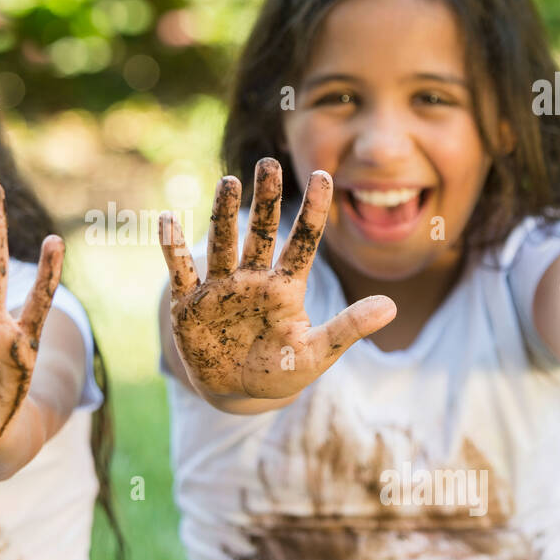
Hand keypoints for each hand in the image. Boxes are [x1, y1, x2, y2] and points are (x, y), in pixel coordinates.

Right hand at [159, 157, 395, 399]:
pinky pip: (180, 270)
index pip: (303, 243)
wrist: (236, 395)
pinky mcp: (189, 305)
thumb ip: (349, 328)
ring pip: (223, 244)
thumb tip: (392, 307)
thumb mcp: (316, 354)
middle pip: (261, 233)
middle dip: (265, 200)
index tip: (324, 176)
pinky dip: (173, 247)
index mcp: (285, 287)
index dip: (314, 212)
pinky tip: (167, 220)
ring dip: (224, 214)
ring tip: (228, 182)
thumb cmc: (280, 372)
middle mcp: (252, 279)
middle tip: (269, 164)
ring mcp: (220, 288)